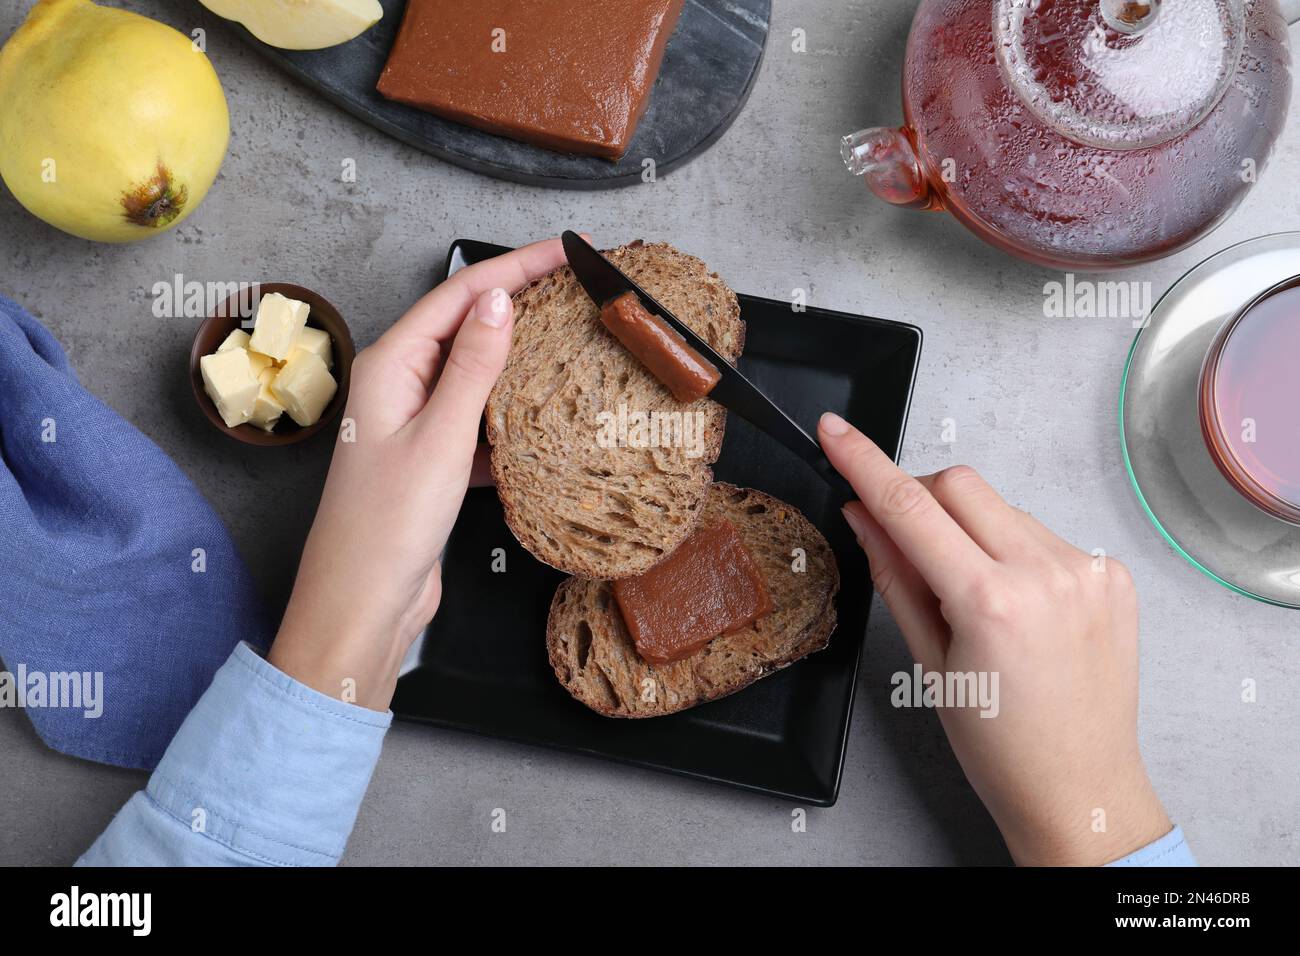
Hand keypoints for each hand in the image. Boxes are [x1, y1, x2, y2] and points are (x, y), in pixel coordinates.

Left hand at [268, 238, 569, 710]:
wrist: (363, 604)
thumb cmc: (386, 527)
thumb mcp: (440, 438)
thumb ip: (473, 367)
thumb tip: (500, 299)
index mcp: (391, 365)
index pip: (461, 296)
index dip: (516, 267)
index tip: (566, 250)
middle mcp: (399, 384)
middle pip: (467, 326)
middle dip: (521, 303)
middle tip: (579, 287)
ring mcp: (415, 422)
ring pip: (476, 374)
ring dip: (520, 359)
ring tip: (573, 342)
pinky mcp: (432, 459)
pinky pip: (478, 419)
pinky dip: (510, 413)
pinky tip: (544, 416)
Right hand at [818, 412, 1170, 865]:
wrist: (1079, 785)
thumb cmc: (998, 743)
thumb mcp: (930, 660)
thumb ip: (895, 575)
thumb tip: (863, 514)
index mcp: (992, 601)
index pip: (910, 508)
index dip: (865, 462)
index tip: (835, 432)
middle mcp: (1046, 573)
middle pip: (960, 485)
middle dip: (919, 496)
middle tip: (902, 539)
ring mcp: (1087, 569)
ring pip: (1002, 507)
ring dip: (970, 528)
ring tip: (971, 594)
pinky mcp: (1111, 574)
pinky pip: (1043, 533)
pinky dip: (1013, 551)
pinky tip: (1015, 603)